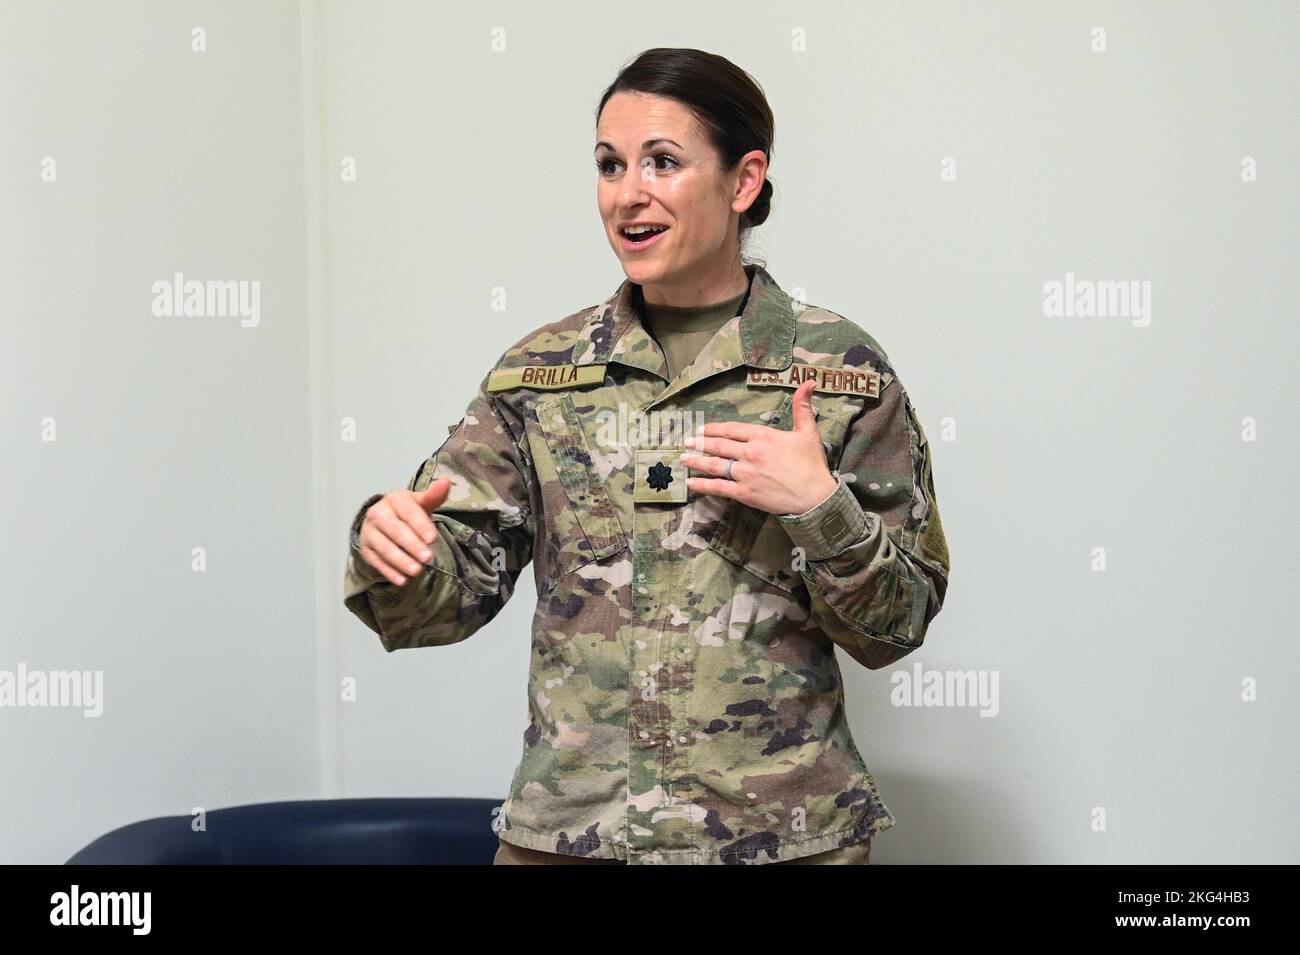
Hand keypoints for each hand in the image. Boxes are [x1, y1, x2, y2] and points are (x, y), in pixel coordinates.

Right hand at [357, 477, 451, 585]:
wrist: (383, 521)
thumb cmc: (408, 512)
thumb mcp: (421, 503)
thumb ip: (434, 495)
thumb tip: (446, 480)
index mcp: (394, 499)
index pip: (408, 512)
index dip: (420, 526)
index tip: (433, 539)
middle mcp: (378, 513)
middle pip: (395, 531)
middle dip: (412, 545)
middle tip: (428, 559)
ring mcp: (369, 532)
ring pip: (384, 548)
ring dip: (401, 561)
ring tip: (417, 572)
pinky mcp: (366, 548)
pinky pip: (376, 561)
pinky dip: (389, 572)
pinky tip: (402, 580)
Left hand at [681, 378, 838, 514]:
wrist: (814, 496)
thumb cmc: (812, 464)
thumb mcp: (808, 431)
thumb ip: (802, 406)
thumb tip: (808, 382)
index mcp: (762, 436)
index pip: (732, 430)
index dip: (714, 429)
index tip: (703, 430)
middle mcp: (750, 452)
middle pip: (719, 446)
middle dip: (700, 443)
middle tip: (688, 442)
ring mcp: (745, 473)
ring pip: (714, 465)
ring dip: (696, 461)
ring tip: (684, 458)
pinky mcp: (744, 492)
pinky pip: (718, 487)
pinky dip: (702, 485)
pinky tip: (691, 483)